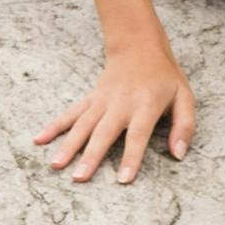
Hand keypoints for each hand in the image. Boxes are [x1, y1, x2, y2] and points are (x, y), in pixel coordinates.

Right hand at [31, 43, 193, 182]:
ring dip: (68, 145)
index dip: (131, 157)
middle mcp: (121, 104)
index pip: (137, 135)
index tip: (122, 179)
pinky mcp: (91, 99)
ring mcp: (102, 101)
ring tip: (56, 165)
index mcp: (145, 105)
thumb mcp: (185, 97)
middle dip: (91, 156)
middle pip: (104, 133)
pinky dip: (54, 126)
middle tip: (79, 178)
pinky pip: (70, 114)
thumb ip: (184, 126)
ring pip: (83, 125)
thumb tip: (178, 155)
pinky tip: (39, 140)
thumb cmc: (165, 77)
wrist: (139, 45)